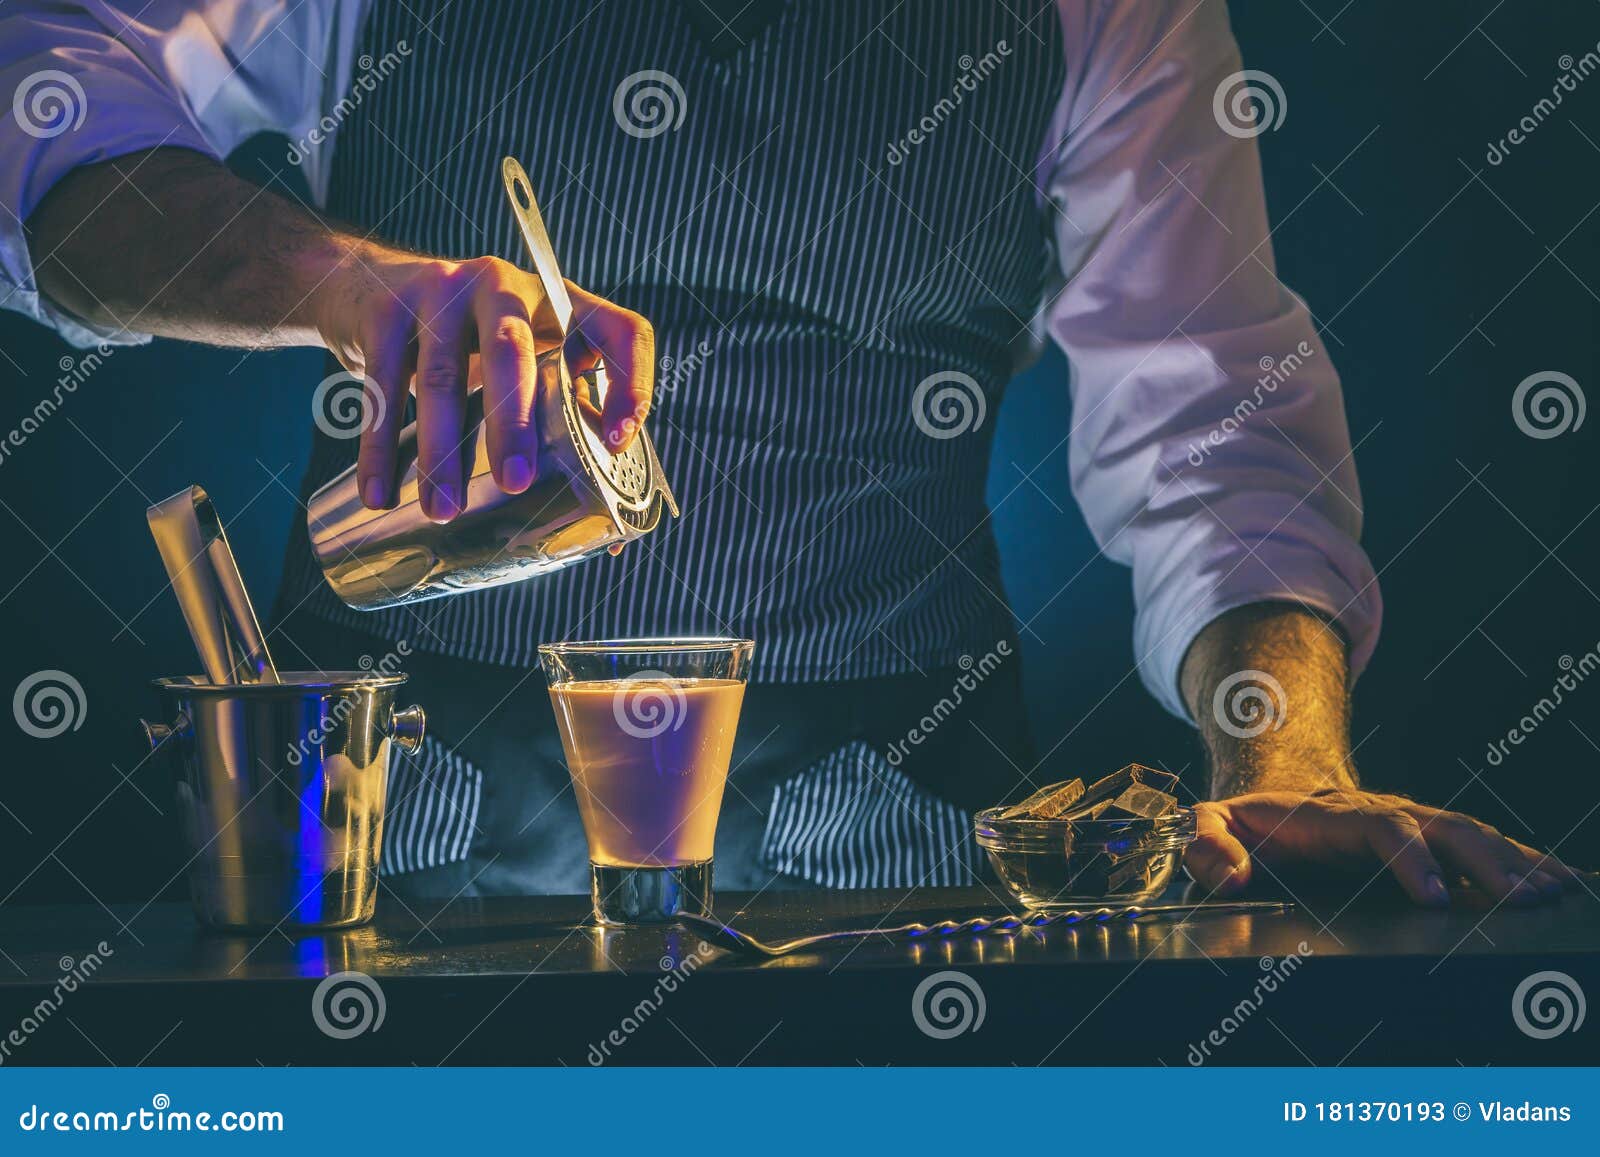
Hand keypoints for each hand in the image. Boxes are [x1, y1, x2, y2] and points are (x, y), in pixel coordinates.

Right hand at [312, 243, 652, 520]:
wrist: (368, 284)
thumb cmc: (466, 341)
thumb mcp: (521, 357)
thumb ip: (557, 411)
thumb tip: (600, 519)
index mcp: (557, 303)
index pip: (619, 330)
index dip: (630, 382)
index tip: (616, 442)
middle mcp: (502, 286)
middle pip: (512, 350)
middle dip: (512, 422)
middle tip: (515, 482)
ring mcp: (440, 290)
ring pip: (440, 375)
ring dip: (441, 450)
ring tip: (442, 508)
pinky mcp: (386, 310)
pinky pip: (382, 386)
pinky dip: (377, 448)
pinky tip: (379, 493)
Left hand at [1185, 789, 1579, 907]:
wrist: (1270, 802)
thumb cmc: (1242, 825)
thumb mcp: (1206, 826)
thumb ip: (1204, 845)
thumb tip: (1226, 876)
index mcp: (1332, 816)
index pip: (1381, 829)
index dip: (1410, 857)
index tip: (1435, 895)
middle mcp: (1381, 814)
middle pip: (1441, 827)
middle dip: (1484, 860)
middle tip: (1520, 897)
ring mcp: (1410, 825)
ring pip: (1470, 834)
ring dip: (1514, 861)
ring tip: (1554, 890)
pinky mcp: (1428, 843)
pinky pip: (1480, 847)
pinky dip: (1522, 860)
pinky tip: (1559, 881)